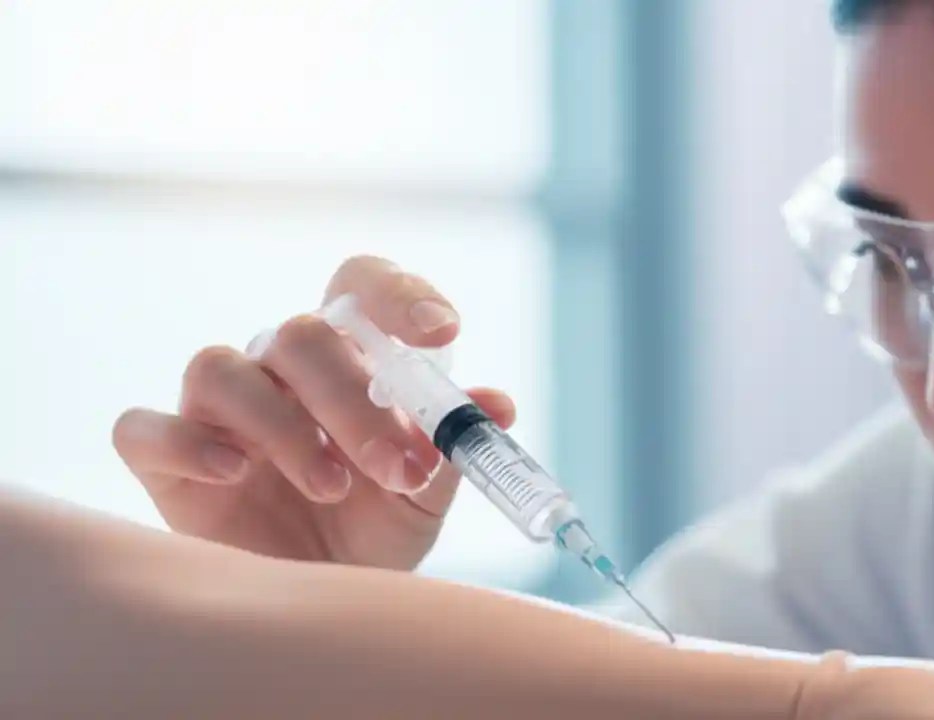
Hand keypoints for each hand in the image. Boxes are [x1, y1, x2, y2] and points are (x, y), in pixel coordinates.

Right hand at [112, 255, 515, 568]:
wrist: (321, 601)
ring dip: (286, 427)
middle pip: (302, 334)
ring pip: (223, 368)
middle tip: (401, 469)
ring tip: (334, 487)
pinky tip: (234, 474)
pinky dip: (186, 443)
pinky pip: (146, 427)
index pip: (362, 284)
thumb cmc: (375, 531)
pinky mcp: (165, 458)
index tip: (441, 335)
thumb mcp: (425, 492)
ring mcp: (217, 408)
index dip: (399, 295)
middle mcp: (280, 366)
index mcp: (349, 355)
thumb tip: (497, 404)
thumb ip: (452, 442)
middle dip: (356, 400)